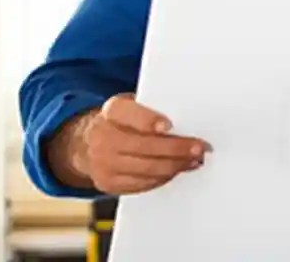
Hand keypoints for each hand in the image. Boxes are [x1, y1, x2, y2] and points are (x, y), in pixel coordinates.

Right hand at [52, 93, 209, 194]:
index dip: (149, 121)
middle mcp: (103, 136)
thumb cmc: (124, 121)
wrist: (90, 142)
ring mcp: (103, 162)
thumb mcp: (134, 106)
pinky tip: (176, 170)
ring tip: (193, 161)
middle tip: (198, 148)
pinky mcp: (108, 183)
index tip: (168, 126)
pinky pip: (141, 184)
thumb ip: (155, 109)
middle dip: (175, 148)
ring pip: (146, 168)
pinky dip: (163, 178)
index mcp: (112, 111)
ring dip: (175, 166)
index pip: (129, 114)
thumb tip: (189, 119)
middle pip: (143, 146)